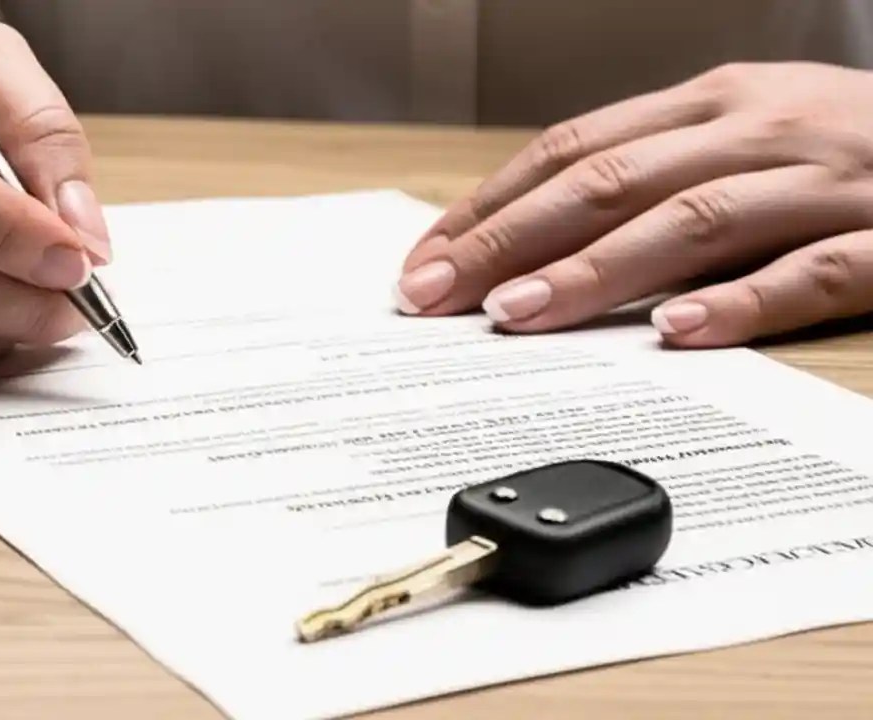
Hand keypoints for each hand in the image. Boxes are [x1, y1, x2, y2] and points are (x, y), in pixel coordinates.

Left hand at [397, 61, 872, 346]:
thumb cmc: (839, 147)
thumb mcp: (736, 136)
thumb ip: (647, 175)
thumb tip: (528, 236)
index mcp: (709, 105)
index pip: (570, 150)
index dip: (489, 208)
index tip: (422, 264)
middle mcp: (754, 132)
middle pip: (609, 184)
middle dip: (509, 241)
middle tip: (433, 298)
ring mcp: (822, 184)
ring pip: (692, 223)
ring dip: (594, 270)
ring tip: (516, 315)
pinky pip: (811, 271)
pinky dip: (740, 301)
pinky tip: (677, 333)